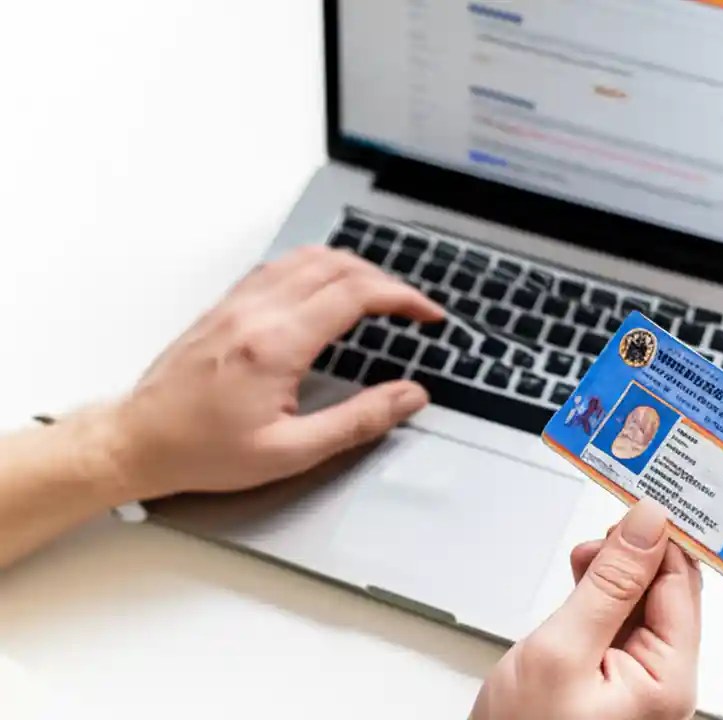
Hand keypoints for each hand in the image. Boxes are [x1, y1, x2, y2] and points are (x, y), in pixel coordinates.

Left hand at [99, 246, 443, 501]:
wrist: (137, 442)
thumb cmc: (204, 451)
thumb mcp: (291, 452)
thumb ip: (358, 420)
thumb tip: (410, 396)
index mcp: (277, 344)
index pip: (355, 295)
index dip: (403, 298)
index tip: (428, 315)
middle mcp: (257, 312)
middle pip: (336, 266)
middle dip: (386, 281)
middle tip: (411, 309)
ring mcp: (237, 304)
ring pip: (307, 258)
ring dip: (352, 268)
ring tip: (379, 294)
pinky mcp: (224, 306)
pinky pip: (279, 267)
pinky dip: (317, 268)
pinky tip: (327, 288)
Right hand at [471, 500, 701, 719]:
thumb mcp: (562, 650)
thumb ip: (609, 584)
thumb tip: (647, 524)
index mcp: (668, 679)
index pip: (681, 582)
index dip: (663, 533)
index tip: (642, 492)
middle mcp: (665, 682)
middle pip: (668, 589)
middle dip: (638, 550)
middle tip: (603, 524)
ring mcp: (642, 684)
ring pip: (643, 602)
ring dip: (618, 571)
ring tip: (584, 560)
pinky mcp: (617, 681)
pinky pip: (623, 623)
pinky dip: (603, 596)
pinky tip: (584, 585)